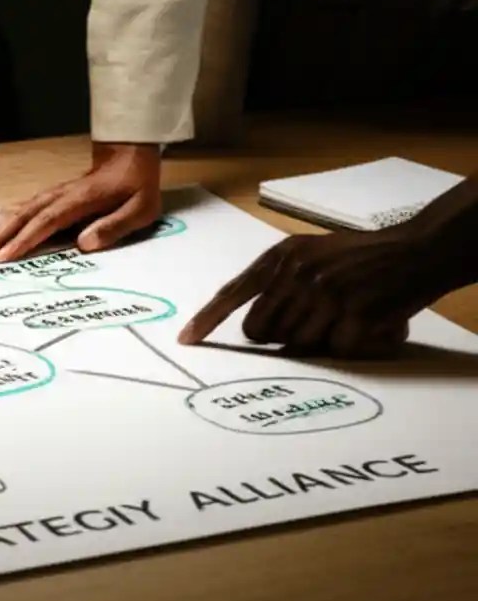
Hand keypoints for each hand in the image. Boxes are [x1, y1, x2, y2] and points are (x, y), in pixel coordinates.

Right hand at [0, 143, 161, 263]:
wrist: (127, 156)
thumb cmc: (135, 186)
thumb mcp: (140, 208)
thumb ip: (114, 226)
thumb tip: (84, 244)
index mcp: (78, 201)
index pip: (45, 221)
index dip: (24, 240)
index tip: (3, 259)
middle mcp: (55, 197)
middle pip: (18, 217)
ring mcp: (46, 197)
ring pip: (10, 213)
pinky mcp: (41, 201)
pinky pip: (12, 212)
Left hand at [177, 228, 452, 357]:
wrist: (414, 250)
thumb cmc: (359, 258)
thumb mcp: (310, 255)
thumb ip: (277, 283)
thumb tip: (251, 329)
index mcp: (282, 258)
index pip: (232, 293)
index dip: (207, 320)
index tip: (186, 340)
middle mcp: (297, 274)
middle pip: (260, 331)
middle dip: (278, 336)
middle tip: (311, 320)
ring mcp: (324, 294)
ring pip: (295, 344)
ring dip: (318, 340)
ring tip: (342, 315)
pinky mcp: (352, 314)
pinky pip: (334, 350)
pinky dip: (349, 344)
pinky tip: (364, 322)